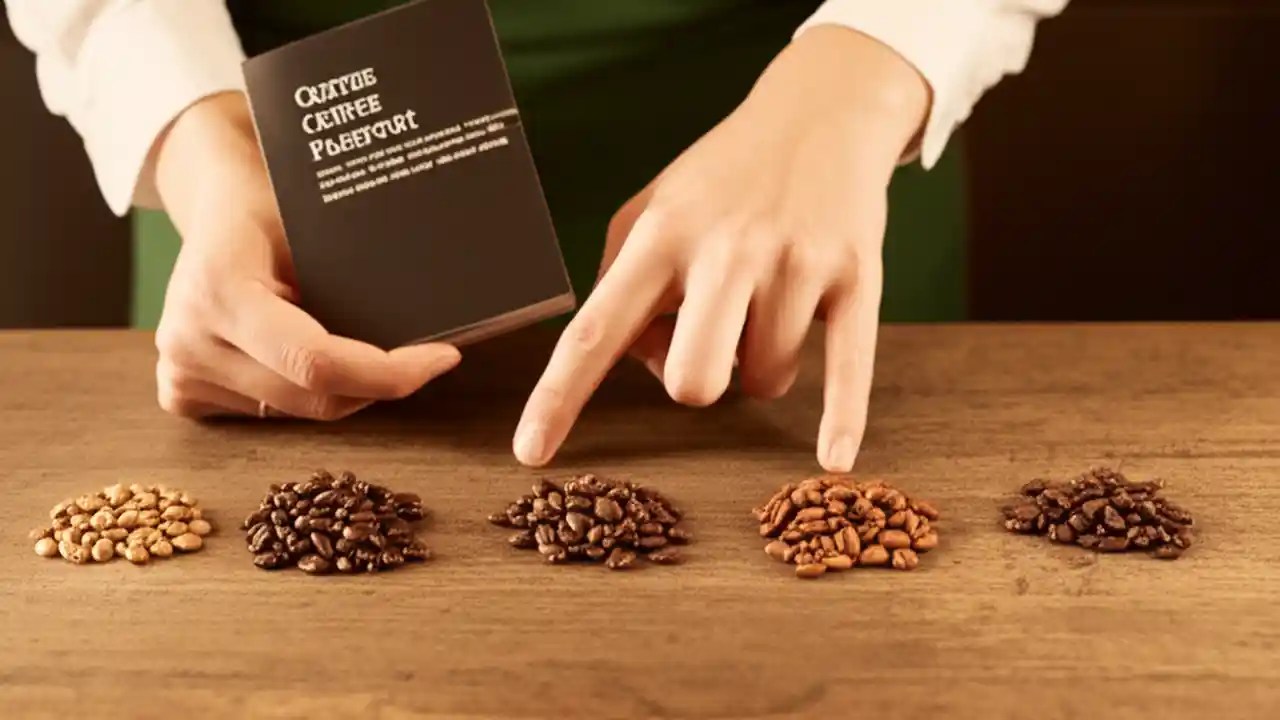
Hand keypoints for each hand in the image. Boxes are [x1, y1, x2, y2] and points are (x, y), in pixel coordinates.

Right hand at [151, 92, 460, 418]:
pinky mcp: (183, 394)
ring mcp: (180, 373)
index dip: (389, 372)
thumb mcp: (317, 229)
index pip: (317, 362)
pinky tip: (312, 360)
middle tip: (421, 357)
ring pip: (298, 413)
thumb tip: (434, 327)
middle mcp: (188, 340)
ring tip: (355, 345)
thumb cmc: (276, 206)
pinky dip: (306, 392)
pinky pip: (272, 414)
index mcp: (219, 291)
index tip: (443, 357)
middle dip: (378, 383)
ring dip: (343, 390)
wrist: (220, 202)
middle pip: (314, 398)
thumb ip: (359, 283)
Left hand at [513, 27, 929, 469]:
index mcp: (660, 236)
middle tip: (714, 343)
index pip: (595, 330)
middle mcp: (725, 250)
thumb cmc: (724, 178)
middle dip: (698, 385)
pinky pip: (847, 366)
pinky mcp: (857, 275)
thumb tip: (636, 358)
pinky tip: (834, 458)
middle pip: (692, 382)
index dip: (557, 397)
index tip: (529, 452)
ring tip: (770, 308)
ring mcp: (794, 262)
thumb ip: (620, 280)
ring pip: (765, 379)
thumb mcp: (653, 207)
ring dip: (763, 364)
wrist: (823, 112)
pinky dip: (842, 419)